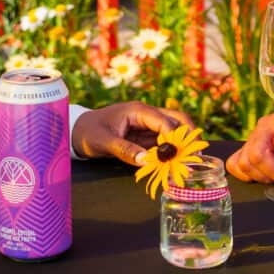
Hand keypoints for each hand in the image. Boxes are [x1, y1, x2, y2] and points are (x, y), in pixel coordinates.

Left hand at [72, 101, 194, 164]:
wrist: (77, 131)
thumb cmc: (88, 132)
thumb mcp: (103, 142)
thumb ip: (125, 150)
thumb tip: (146, 161)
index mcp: (137, 110)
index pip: (163, 120)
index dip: (174, 136)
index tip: (179, 154)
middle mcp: (146, 114)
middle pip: (176, 119)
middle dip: (188, 135)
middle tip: (196, 154)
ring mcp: (148, 125)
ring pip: (174, 129)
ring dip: (183, 143)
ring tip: (191, 160)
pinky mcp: (146, 136)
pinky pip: (165, 140)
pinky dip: (173, 150)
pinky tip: (177, 162)